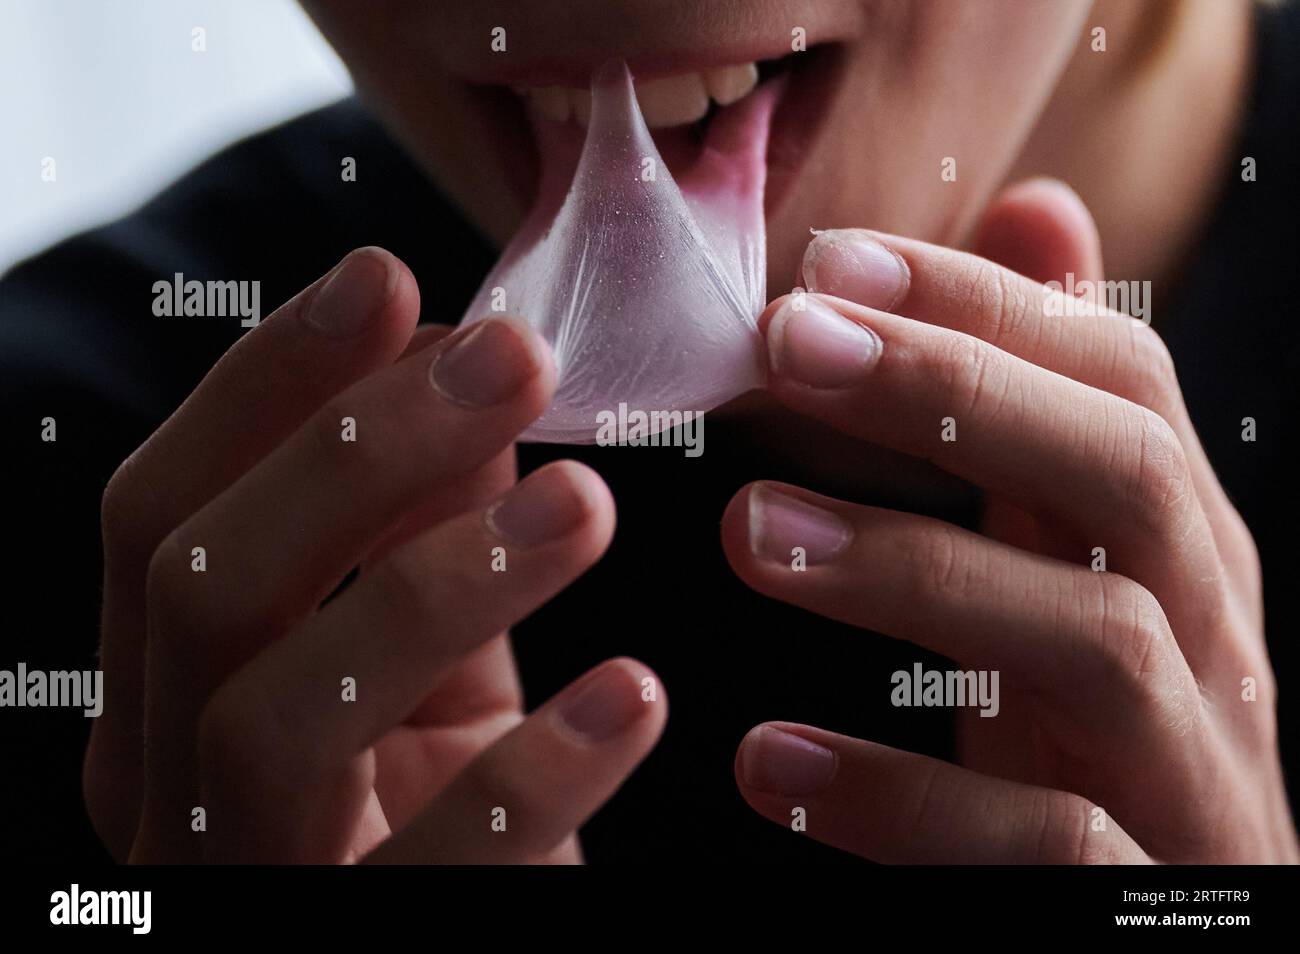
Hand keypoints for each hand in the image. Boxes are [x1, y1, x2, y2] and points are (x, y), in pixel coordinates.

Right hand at [85, 247, 665, 862]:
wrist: (471, 950)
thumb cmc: (449, 812)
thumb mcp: (427, 670)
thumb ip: (423, 536)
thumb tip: (462, 370)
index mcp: (168, 699)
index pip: (162, 516)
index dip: (266, 387)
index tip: (390, 277)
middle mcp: (171, 791)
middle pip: (206, 589)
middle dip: (355, 449)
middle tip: (513, 352)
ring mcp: (250, 887)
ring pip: (278, 717)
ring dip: (434, 582)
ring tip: (585, 498)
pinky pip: (438, 872)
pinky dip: (538, 774)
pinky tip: (632, 691)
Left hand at [723, 181, 1296, 862]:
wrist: (1159, 931)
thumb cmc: (1102, 739)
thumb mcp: (1073, 563)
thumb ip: (1041, 412)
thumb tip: (1034, 209)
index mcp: (1182, 553)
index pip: (1126, 385)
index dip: (986, 308)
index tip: (826, 264)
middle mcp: (1213, 649)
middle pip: (1129, 480)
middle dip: (956, 392)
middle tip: (783, 338)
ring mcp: (1195, 780)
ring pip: (1101, 645)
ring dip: (914, 567)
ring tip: (751, 527)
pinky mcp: (1144, 898)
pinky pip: (1048, 845)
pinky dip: (901, 797)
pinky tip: (768, 759)